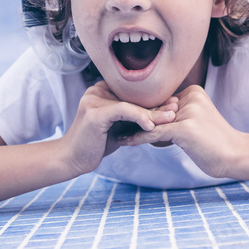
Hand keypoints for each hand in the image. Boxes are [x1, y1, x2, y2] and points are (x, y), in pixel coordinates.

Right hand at [59, 82, 178, 176]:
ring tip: (171, 118)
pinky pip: (123, 110)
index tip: (173, 103)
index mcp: (102, 90)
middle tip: (176, 108)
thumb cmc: (96, 144)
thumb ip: (132, 118)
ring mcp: (94, 100)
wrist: (72, 158)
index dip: (154, 99)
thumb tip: (160, 113)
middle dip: (157, 104)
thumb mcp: (117, 127)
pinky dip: (140, 118)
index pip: (133, 93)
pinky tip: (152, 127)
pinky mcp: (94, 113)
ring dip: (153, 112)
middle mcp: (97, 90)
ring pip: (131, 103)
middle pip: (133, 97)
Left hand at [117, 84, 244, 178]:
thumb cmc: (214, 144)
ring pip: (152, 120)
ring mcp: (187, 111)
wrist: (234, 155)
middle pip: (154, 109)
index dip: (141, 111)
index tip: (121, 116)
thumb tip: (152, 123)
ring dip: (131, 128)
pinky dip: (137, 138)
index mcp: (192, 92)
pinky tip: (124, 142)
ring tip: (113, 133)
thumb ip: (176, 118)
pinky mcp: (184, 128)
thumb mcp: (195, 123)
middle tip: (112, 123)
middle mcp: (189, 97)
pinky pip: (153, 133)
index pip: (160, 101)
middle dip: (134, 118)